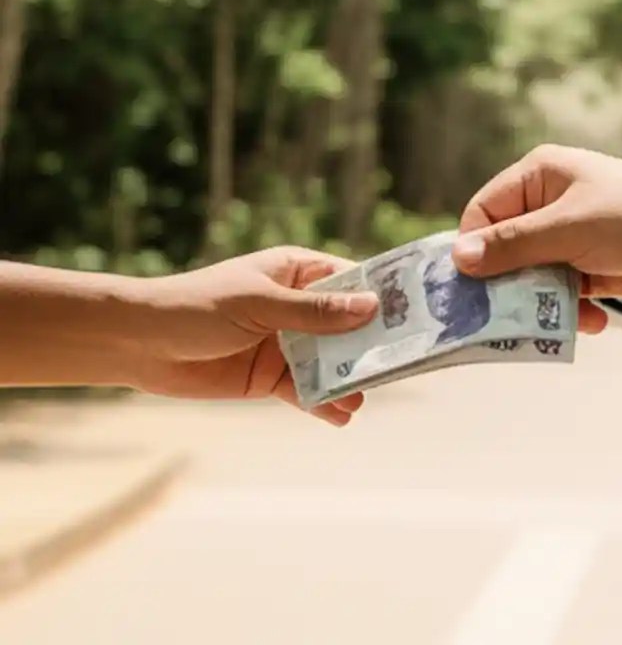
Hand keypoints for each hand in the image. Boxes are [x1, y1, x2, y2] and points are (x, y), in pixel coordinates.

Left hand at [131, 247, 378, 426]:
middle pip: (348, 326)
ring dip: (348, 379)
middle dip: (371, 346)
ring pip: (331, 362)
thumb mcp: (260, 305)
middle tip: (398, 365)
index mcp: (297, 272)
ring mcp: (287, 343)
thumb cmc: (196, 307)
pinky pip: (307, 390)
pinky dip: (324, 403)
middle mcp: (299, 307)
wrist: (139, 344)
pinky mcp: (271, 376)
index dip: (382, 297)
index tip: (415, 315)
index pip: (352, 281)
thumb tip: (371, 308)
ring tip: (363, 399)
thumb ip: (315, 312)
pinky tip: (341, 416)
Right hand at [452, 144, 621, 332]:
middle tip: (505, 316)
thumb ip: (513, 245)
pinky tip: (592, 320)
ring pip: (530, 278)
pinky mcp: (585, 266)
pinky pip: (559, 292)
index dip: (475, 250)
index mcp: (536, 177)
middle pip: (503, 251)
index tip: (472, 286)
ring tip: (559, 319)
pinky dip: (569, 309)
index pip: (482, 214)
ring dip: (542, 303)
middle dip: (510, 284)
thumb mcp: (567, 229)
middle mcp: (546, 205)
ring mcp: (566, 237)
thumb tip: (458, 259)